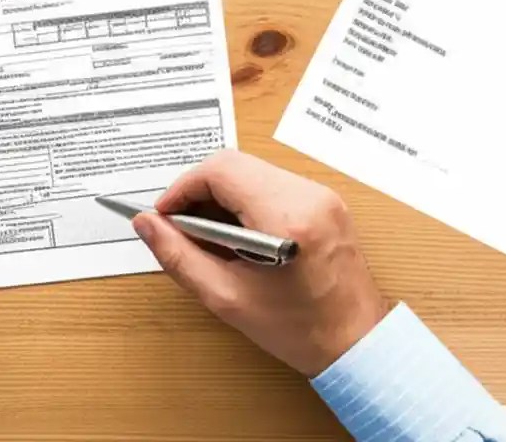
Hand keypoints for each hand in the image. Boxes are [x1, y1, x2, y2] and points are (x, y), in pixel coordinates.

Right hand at [134, 150, 387, 376]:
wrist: (357, 342)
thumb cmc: (299, 329)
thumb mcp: (227, 298)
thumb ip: (179, 256)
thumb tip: (147, 225)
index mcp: (285, 218)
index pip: (221, 170)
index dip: (183, 187)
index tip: (164, 215)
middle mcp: (307, 196)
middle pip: (236, 165)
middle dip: (200, 191)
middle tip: (183, 228)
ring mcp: (322, 195)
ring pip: (254, 172)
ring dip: (224, 196)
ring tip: (211, 237)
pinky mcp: (327, 202)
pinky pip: (275, 184)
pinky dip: (248, 201)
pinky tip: (240, 236)